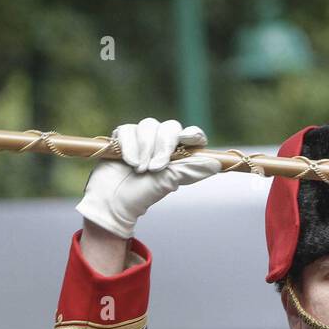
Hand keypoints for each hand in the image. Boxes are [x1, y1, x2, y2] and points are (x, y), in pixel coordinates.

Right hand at [76, 117, 222, 237]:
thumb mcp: (167, 183)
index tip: (190, 140)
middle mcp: (161, 143)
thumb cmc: (141, 196)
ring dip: (146, 148)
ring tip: (140, 170)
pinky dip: (130, 146)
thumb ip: (190, 170)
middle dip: (164, 145)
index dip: (193, 134)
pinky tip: (128, 162)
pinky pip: (128, 129)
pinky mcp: (123, 137)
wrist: (112, 202)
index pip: (191, 136)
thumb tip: (216, 164)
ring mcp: (142, 138)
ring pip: (149, 125)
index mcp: (177, 154)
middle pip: (171, 127)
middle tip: (157, 167)